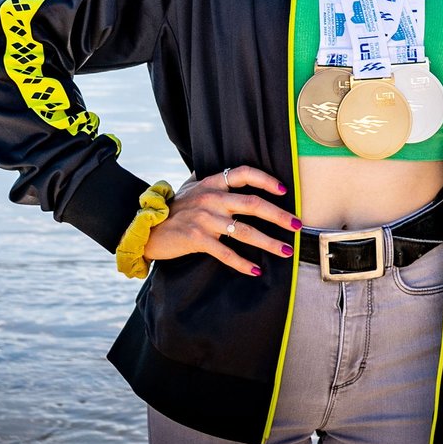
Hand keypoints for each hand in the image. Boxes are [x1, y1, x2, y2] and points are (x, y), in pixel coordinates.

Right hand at [142, 166, 299, 275]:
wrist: (146, 227)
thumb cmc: (173, 209)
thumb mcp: (193, 188)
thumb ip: (214, 183)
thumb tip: (235, 178)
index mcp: (213, 183)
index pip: (244, 174)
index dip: (266, 179)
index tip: (284, 189)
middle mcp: (211, 198)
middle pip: (252, 204)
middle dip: (279, 215)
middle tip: (297, 225)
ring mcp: (204, 219)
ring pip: (244, 231)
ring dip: (268, 242)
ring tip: (285, 251)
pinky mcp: (196, 239)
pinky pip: (225, 252)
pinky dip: (242, 263)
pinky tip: (255, 270)